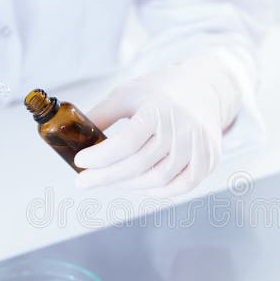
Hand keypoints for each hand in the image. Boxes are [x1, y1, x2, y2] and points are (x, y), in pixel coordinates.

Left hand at [73, 53, 241, 196]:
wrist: (205, 88)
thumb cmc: (161, 91)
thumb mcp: (129, 93)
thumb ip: (102, 114)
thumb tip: (71, 134)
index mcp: (158, 109)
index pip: (126, 143)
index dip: (100, 158)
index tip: (80, 162)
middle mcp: (181, 128)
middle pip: (138, 165)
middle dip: (105, 177)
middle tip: (83, 182)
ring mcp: (198, 146)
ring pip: (158, 179)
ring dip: (128, 185)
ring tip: (110, 181)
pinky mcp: (208, 160)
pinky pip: (181, 186)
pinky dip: (158, 192)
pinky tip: (140, 187)